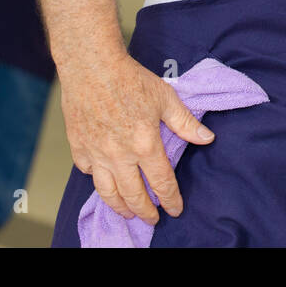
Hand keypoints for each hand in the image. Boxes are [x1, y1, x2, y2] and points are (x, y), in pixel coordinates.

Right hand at [60, 51, 214, 223]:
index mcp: (145, 144)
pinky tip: (106, 182)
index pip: (162, 183)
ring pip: (108, 192)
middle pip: (134, 195)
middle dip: (146, 211)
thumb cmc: (130, 79)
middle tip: (153, 219)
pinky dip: (98, 181)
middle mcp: (120, 155)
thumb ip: (186, 122)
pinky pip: (89, 173)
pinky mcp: (79, 148)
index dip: (170, 199)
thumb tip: (206, 138)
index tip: (175, 209)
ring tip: (129, 213)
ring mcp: (96, 154)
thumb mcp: (166, 98)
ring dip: (120, 207)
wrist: (92, 67)